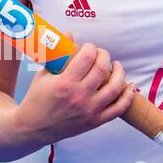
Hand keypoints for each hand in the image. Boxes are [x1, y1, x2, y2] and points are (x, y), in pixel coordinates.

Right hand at [14, 34, 136, 145]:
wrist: (33, 128)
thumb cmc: (36, 99)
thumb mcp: (43, 74)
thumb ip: (58, 54)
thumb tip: (70, 34)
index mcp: (64, 83)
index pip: (86, 57)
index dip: (90, 47)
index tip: (89, 47)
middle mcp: (79, 97)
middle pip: (101, 69)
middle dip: (104, 56)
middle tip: (101, 53)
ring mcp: (89, 110)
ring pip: (115, 88)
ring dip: (119, 73)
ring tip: (117, 66)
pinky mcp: (95, 121)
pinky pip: (118, 109)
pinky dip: (128, 96)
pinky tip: (129, 86)